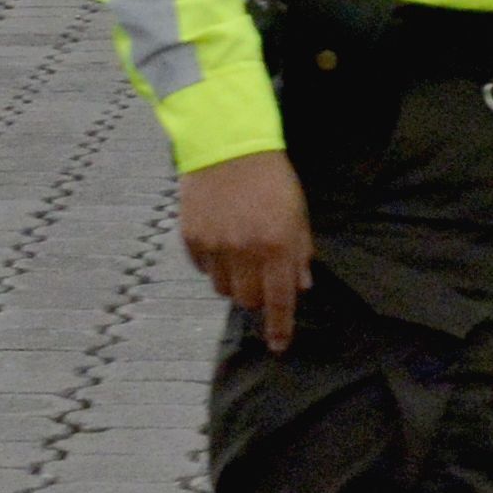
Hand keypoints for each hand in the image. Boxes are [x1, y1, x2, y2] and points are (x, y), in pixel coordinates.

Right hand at [181, 153, 314, 352]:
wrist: (228, 146)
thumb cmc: (271, 179)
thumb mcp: (297, 214)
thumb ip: (300, 253)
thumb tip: (300, 287)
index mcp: (276, 247)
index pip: (280, 300)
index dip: (280, 327)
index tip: (279, 346)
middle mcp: (244, 252)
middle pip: (247, 300)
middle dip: (257, 298)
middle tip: (261, 280)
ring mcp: (214, 246)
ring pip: (222, 289)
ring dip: (234, 283)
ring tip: (240, 258)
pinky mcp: (191, 238)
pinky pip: (203, 269)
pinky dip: (213, 265)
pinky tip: (221, 243)